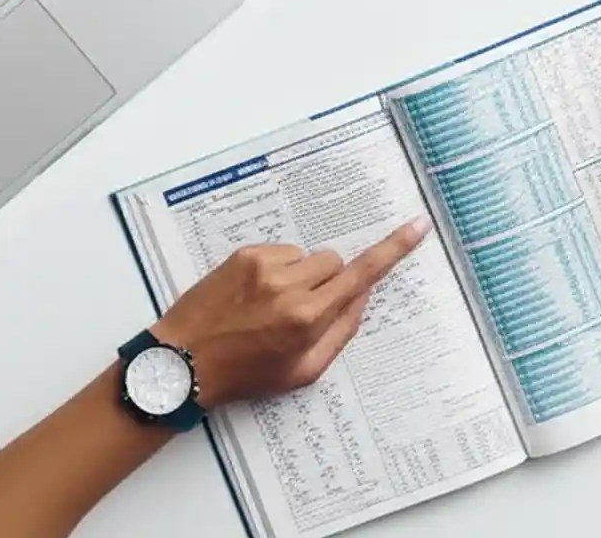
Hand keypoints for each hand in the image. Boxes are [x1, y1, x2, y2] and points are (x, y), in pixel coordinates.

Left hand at [151, 217, 431, 407]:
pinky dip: (278, 270)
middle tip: (305, 309)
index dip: (393, 250)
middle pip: (336, 263)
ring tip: (271, 305)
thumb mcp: (303, 371)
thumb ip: (341, 333)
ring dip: (302, 276)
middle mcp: (289, 286)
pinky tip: (255, 296)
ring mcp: (264, 266)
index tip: (416, 225)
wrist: (184, 361)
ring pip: (309, 257)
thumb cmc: (245, 374)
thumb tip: (361, 297)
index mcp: (308, 319)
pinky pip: (281, 251)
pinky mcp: (244, 255)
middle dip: (331, 282)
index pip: (361, 276)